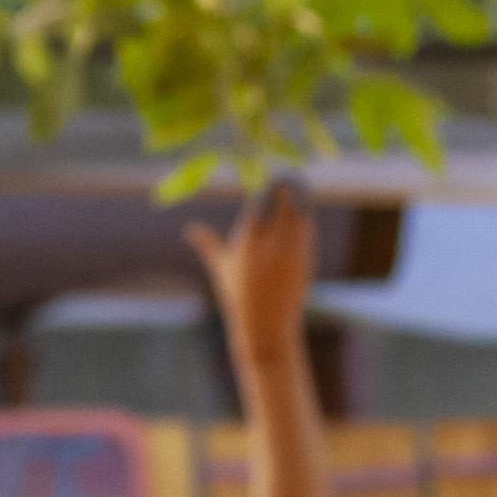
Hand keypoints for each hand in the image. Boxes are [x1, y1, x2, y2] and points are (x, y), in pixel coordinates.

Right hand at [186, 180, 317, 368]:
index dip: (264, 188)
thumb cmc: (238, 295)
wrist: (265, 324)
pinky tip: (306, 206)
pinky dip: (306, 218)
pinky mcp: (304, 261)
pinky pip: (306, 233)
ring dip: (299, 198)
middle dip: (285, 188)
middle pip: (281, 206)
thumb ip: (208, 244)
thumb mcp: (221, 268)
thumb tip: (190, 229)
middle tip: (287, 172)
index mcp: (246, 241)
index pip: (258, 204)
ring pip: (298, 217)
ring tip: (297, 182)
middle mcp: (268, 244)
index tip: (266, 174)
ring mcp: (288, 252)